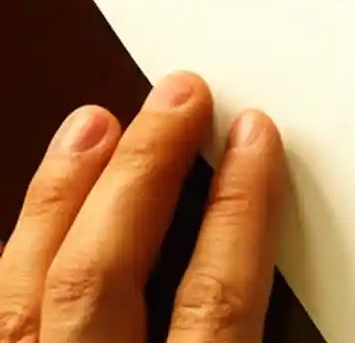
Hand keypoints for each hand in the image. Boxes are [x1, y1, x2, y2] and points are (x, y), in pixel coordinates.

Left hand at [0, 71, 283, 341]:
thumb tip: (280, 273)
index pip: (211, 300)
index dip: (237, 210)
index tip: (252, 140)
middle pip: (101, 274)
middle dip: (143, 172)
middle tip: (179, 100)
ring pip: (24, 289)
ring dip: (61, 195)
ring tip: (93, 124)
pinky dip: (15, 253)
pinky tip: (33, 221)